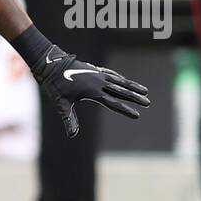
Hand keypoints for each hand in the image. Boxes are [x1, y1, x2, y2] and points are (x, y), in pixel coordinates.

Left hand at [32, 45, 150, 137]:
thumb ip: (69, 119)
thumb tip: (72, 135)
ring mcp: (98, 74)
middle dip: (135, 97)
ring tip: (145, 91)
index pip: (113, 103)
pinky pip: (112, 75)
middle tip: (148, 102)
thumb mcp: (61, 104)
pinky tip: (126, 82)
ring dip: (132, 86)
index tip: (137, 115)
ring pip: (120, 81)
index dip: (125, 110)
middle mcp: (99, 82)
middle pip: (121, 91)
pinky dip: (121, 79)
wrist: (51, 64)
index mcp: (92, 92)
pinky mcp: (95, 70)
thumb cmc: (55, 85)